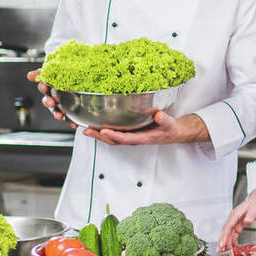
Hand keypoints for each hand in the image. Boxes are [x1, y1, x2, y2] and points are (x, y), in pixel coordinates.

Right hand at [27, 69, 77, 130]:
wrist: (86, 84)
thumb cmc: (70, 77)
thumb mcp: (61, 71)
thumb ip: (46, 72)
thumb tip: (30, 75)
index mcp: (51, 86)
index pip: (44, 86)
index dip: (43, 86)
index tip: (45, 86)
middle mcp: (54, 97)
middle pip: (47, 100)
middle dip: (48, 102)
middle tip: (52, 102)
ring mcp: (60, 106)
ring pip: (56, 111)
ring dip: (56, 114)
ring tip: (60, 115)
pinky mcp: (69, 113)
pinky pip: (68, 119)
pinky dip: (70, 122)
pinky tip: (74, 124)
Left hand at [85, 111, 206, 145]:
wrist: (169, 132)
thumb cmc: (168, 128)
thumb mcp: (169, 123)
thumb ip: (165, 120)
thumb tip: (159, 115)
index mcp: (142, 138)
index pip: (125, 138)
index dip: (113, 135)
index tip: (103, 131)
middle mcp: (133, 139)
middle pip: (112, 140)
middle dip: (99, 136)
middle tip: (87, 130)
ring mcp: (129, 137)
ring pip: (110, 138)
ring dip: (97, 135)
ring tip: (86, 129)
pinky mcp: (127, 133)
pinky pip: (112, 134)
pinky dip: (102, 131)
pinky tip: (95, 125)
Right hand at [218, 188, 255, 251]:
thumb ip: (251, 215)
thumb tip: (246, 222)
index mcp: (236, 214)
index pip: (228, 227)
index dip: (224, 236)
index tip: (222, 244)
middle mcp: (233, 218)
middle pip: (225, 231)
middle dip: (222, 241)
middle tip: (219, 251)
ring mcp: (235, 221)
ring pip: (228, 233)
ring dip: (226, 242)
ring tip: (224, 252)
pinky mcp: (238, 224)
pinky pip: (233, 233)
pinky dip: (232, 240)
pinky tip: (233, 246)